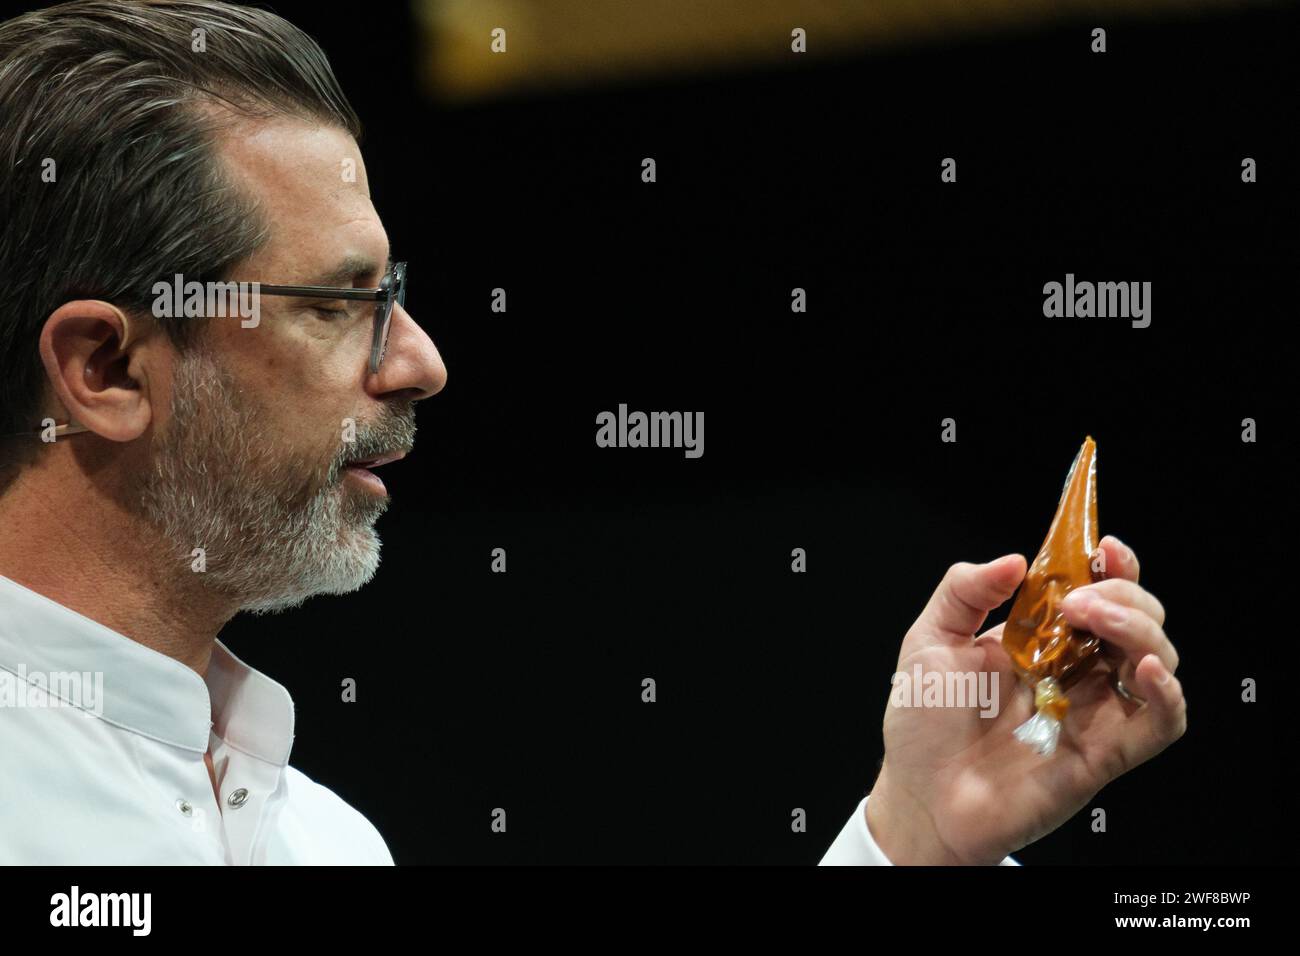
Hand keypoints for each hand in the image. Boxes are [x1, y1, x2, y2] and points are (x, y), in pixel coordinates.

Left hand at [867, 535, 1186, 864]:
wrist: (921, 796)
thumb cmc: (923, 725)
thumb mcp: (930, 640)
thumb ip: (964, 591)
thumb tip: (1015, 560)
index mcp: (1041, 637)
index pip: (1097, 590)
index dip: (1110, 565)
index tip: (1103, 547)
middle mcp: (1076, 669)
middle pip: (1138, 617)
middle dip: (1122, 593)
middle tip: (1080, 601)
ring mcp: (1095, 709)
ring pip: (1157, 659)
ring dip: (1141, 629)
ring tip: (1095, 620)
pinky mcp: (1107, 752)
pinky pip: (1163, 723)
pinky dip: (1168, 693)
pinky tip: (1145, 670)